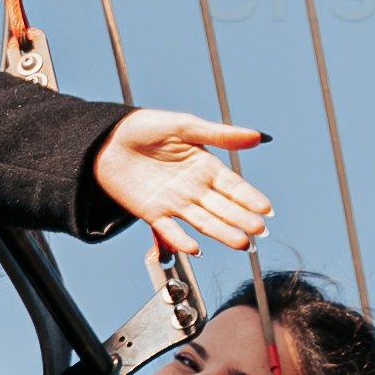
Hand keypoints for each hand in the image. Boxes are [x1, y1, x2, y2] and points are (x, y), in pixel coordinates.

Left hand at [97, 107, 270, 253]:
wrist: (107, 140)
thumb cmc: (145, 127)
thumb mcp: (185, 126)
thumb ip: (220, 135)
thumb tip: (258, 136)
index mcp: (205, 166)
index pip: (233, 186)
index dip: (250, 198)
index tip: (267, 210)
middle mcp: (194, 187)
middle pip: (223, 207)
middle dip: (242, 219)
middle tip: (259, 231)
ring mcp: (174, 202)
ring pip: (203, 221)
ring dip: (222, 233)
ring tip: (241, 244)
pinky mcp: (152, 213)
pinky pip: (170, 230)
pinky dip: (182, 240)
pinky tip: (196, 248)